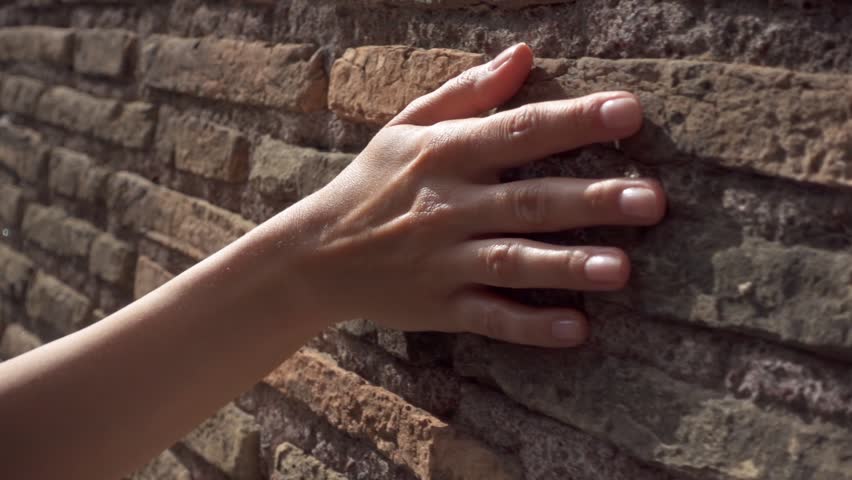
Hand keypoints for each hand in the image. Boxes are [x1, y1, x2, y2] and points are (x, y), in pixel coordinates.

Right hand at [284, 43, 665, 346]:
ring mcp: (443, 261)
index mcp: (444, 154)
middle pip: (527, 200)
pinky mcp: (440, 307)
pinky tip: (577, 329)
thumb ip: (466, 92)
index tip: (630, 112)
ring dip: (566, 265)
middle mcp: (448, 206)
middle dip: (591, 199)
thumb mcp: (406, 126)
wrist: (317, 255)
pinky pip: (490, 318)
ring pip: (512, 261)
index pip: (517, 130)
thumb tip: (522, 54)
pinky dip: (531, 326)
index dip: (573, 120)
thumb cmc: (373, 182)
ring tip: (622, 269)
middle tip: (651, 200)